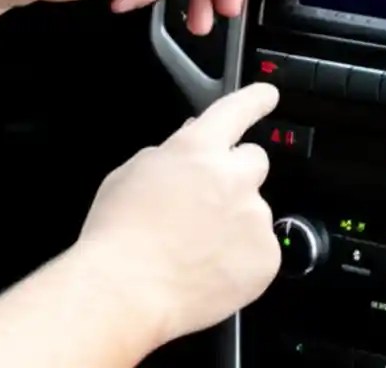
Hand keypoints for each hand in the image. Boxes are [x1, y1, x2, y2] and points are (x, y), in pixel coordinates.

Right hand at [76, 84, 280, 347]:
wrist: (125, 291)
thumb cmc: (117, 236)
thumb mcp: (130, 175)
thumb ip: (169, 154)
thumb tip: (190, 143)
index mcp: (197, 150)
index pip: (235, 111)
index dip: (254, 100)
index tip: (267, 95)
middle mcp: (233, 177)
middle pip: (254, 161)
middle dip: (236, 175)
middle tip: (208, 204)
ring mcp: (254, 217)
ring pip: (254, 211)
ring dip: (235, 222)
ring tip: (196, 249)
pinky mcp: (266, 256)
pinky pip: (261, 250)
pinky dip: (242, 259)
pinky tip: (210, 270)